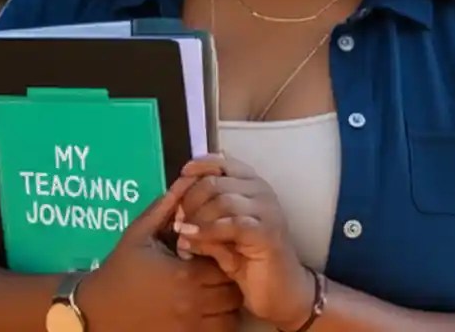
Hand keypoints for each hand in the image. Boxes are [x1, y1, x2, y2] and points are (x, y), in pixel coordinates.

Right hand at [80, 174, 242, 331]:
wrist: (97, 310)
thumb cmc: (119, 269)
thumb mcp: (139, 234)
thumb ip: (165, 208)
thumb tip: (186, 181)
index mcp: (185, 275)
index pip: (225, 261)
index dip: (223, 254)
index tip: (213, 251)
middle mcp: (193, 303)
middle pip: (232, 290)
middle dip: (228, 278)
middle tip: (215, 270)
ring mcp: (191, 327)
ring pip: (230, 314)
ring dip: (227, 302)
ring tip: (212, 290)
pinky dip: (219, 322)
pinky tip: (206, 310)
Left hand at [174, 154, 316, 330]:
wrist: (279, 292)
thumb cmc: (247, 260)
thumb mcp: (219, 233)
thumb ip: (202, 215)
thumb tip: (174, 206)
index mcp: (251, 184)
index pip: (222, 162)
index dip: (199, 166)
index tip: (181, 176)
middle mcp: (262, 191)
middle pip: (215, 182)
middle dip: (189, 200)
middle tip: (177, 220)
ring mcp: (267, 211)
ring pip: (221, 200)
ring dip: (196, 218)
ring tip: (183, 233)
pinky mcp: (268, 232)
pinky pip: (231, 224)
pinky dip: (207, 230)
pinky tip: (191, 238)